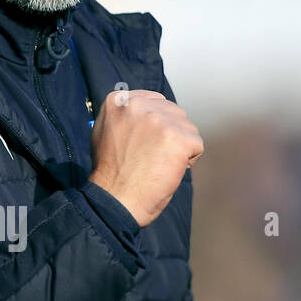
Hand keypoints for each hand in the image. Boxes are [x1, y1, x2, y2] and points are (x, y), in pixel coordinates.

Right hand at [87, 88, 202, 226]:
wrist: (115, 200)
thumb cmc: (110, 174)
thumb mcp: (104, 133)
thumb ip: (124, 117)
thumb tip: (145, 111)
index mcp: (119, 100)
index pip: (155, 102)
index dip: (155, 126)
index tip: (145, 143)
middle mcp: (139, 105)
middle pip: (173, 113)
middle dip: (169, 135)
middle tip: (150, 157)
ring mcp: (159, 120)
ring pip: (186, 128)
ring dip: (178, 147)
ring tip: (157, 164)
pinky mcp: (178, 137)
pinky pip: (196, 145)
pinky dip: (187, 161)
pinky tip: (167, 170)